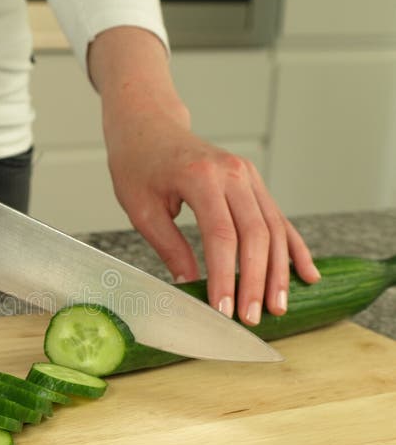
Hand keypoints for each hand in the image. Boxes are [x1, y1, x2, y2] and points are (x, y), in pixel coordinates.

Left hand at [88, 27, 319, 324]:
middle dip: (256, 281)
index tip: (224, 311)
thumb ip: (169, 246)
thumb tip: (190, 287)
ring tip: (278, 308)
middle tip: (252, 319)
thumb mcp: (141, 208)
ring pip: (273, 228)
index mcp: (200, 177)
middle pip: (255, 234)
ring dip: (278, 271)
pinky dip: (293, 248)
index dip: (225, 276)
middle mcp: (232, 172)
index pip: (221, 235)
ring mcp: (247, 175)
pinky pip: (278, 218)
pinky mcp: (253, 182)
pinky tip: (306, 275)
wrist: (148, 125)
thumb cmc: (137, 164)